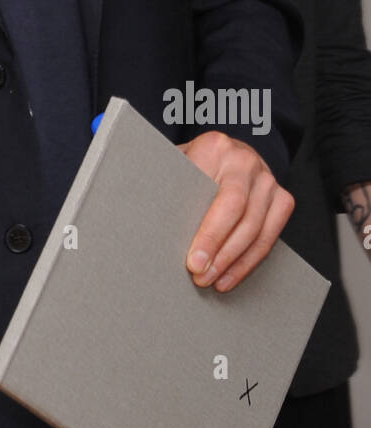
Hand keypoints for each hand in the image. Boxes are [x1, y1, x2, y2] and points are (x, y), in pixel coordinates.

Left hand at [177, 132, 293, 291]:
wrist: (227, 153)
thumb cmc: (193, 165)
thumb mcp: (176, 164)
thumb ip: (168, 183)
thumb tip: (145, 215)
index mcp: (215, 147)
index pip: (213, 194)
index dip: (205, 232)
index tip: (192, 260)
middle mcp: (246, 160)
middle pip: (238, 214)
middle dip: (219, 250)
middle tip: (200, 275)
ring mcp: (267, 179)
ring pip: (255, 229)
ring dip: (232, 262)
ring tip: (210, 280)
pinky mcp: (282, 198)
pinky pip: (269, 236)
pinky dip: (249, 261)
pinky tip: (230, 276)